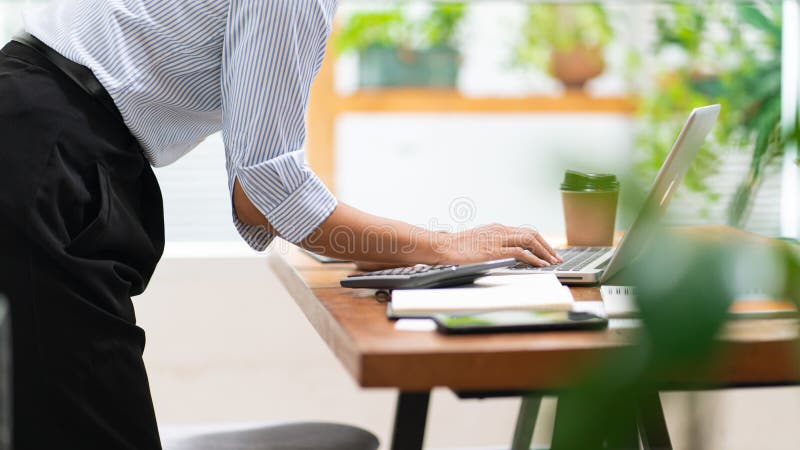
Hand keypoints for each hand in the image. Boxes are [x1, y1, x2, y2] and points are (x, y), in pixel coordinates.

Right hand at [434, 224, 561, 266]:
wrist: (442, 247)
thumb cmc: (456, 248)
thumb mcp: (477, 242)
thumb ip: (491, 244)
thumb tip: (503, 253)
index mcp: (496, 228)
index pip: (525, 232)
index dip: (540, 241)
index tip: (547, 251)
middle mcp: (500, 230)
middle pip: (532, 234)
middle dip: (547, 246)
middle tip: (555, 257)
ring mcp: (497, 239)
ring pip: (530, 240)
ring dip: (544, 251)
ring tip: (552, 262)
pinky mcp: (494, 250)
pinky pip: (520, 252)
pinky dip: (533, 258)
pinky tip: (540, 264)